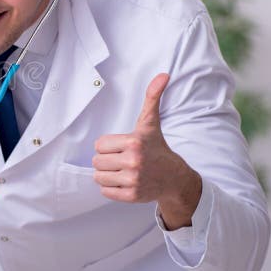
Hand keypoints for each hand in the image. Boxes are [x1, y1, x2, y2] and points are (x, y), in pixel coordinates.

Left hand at [92, 73, 201, 229]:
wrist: (174, 178)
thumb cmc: (157, 148)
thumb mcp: (151, 123)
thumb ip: (152, 98)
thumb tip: (163, 74)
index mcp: (133, 142)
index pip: (99, 145)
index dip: (108, 146)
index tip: (122, 147)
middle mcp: (133, 162)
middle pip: (96, 161)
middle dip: (106, 160)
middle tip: (122, 160)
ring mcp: (133, 180)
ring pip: (98, 177)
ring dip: (107, 175)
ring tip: (122, 171)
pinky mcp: (132, 196)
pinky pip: (105, 192)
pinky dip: (111, 188)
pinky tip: (125, 182)